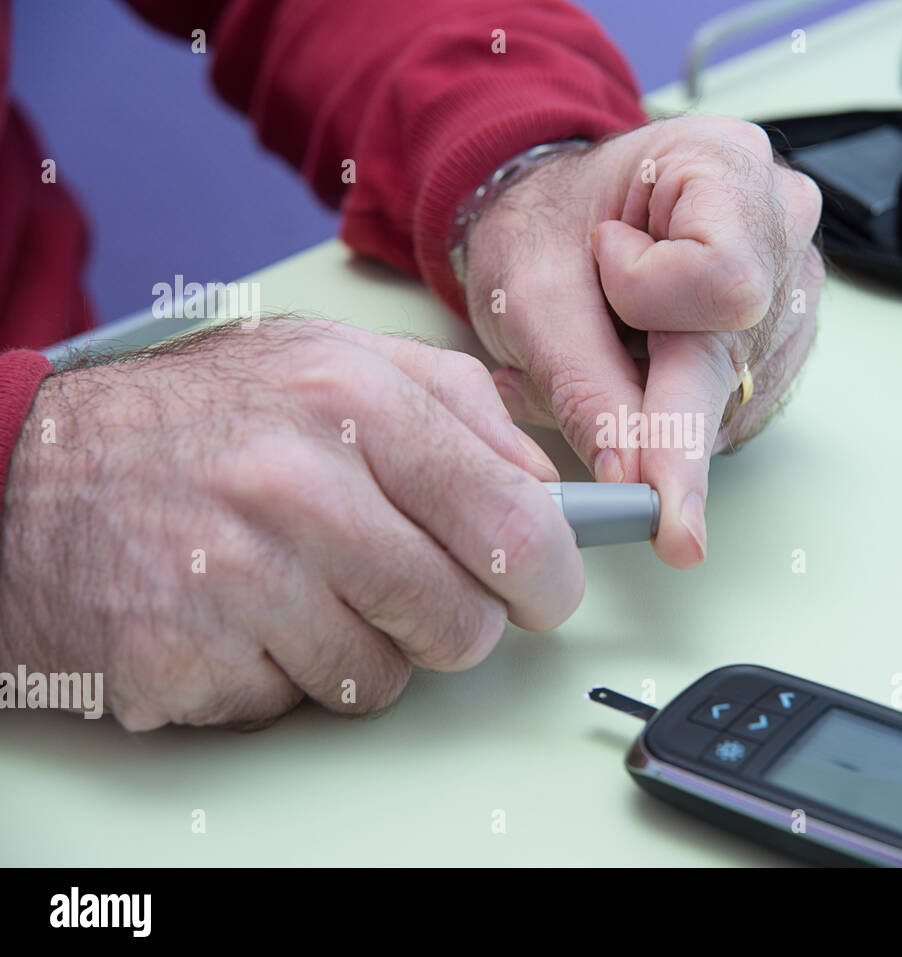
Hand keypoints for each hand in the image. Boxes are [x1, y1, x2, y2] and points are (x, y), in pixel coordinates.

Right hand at [0, 320, 582, 729]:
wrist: (22, 472)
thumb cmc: (196, 421)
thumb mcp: (330, 359)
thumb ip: (454, 403)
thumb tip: (543, 484)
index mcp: (351, 399)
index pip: (514, 522)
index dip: (549, 575)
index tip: (547, 592)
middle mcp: (296, 484)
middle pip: (459, 620)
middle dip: (453, 622)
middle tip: (412, 593)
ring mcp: (234, 577)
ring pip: (384, 676)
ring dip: (361, 648)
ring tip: (301, 588)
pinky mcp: (182, 658)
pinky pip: (297, 704)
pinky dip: (284, 675)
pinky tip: (241, 618)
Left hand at [462, 115, 823, 568]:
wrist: (551, 217)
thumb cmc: (543, 226)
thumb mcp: (532, 295)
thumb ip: (584, 387)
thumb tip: (632, 477)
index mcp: (724, 164)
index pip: (726, 281)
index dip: (658, 306)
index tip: (607, 289)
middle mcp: (779, 219)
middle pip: (738, 349)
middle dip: (665, 411)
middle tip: (668, 532)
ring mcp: (792, 280)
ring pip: (735, 391)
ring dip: (660, 409)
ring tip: (607, 361)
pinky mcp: (782, 335)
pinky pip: (736, 404)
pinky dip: (676, 411)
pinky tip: (638, 375)